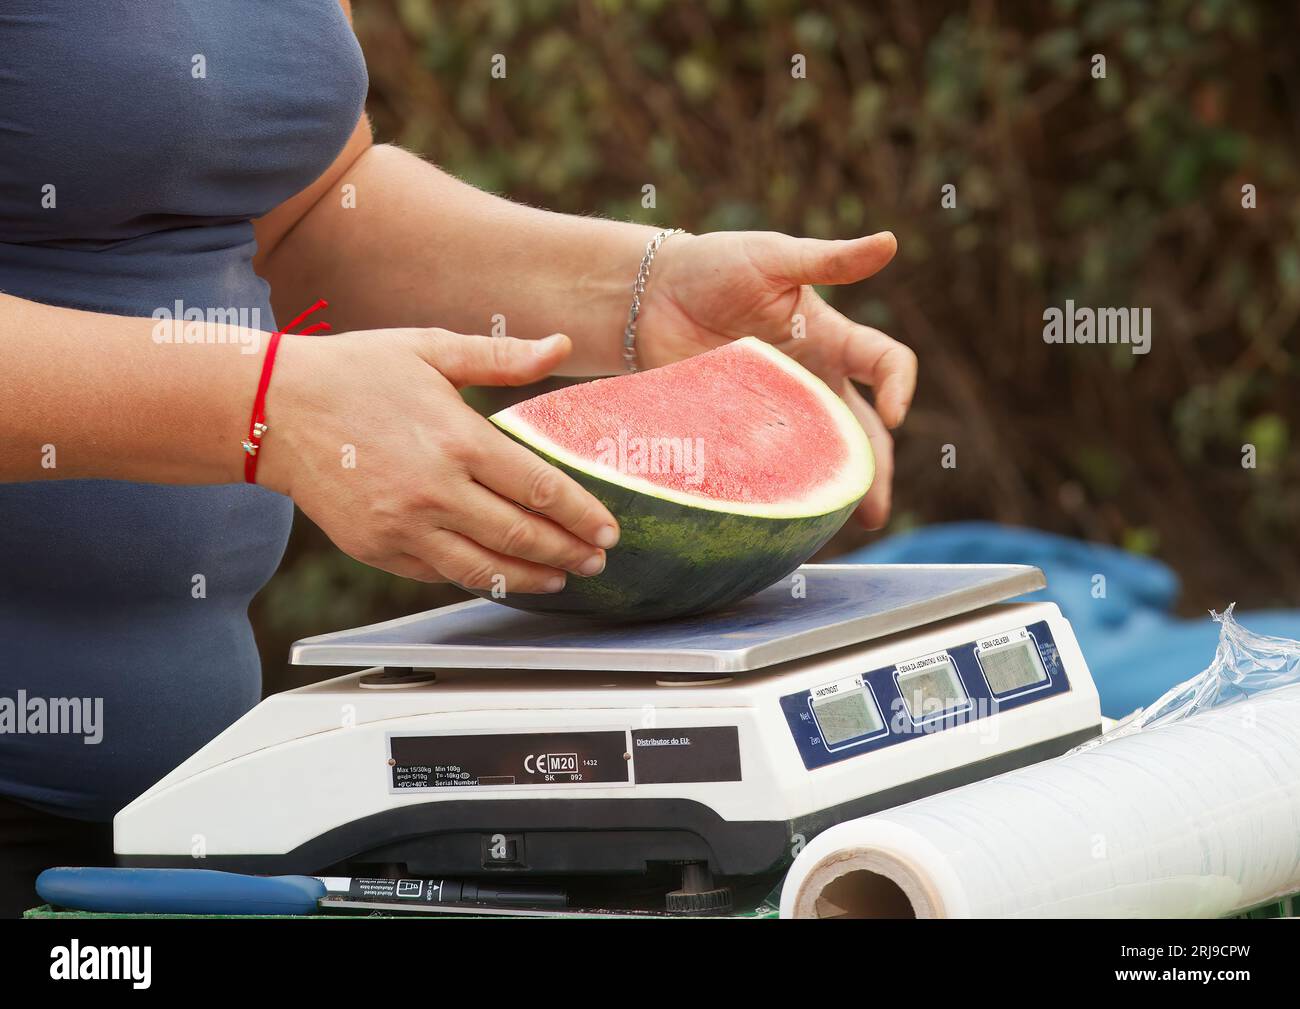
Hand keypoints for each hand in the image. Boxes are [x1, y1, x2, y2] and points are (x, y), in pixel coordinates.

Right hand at [258, 330, 619, 591]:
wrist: (273, 409)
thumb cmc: (356, 371)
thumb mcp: (432, 348)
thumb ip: (501, 357)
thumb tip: (559, 345)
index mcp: (458, 439)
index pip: (541, 489)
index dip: (582, 515)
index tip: (608, 530)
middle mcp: (435, 491)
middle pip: (522, 536)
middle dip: (569, 552)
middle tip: (597, 561)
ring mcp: (403, 526)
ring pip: (485, 568)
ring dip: (531, 578)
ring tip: (561, 579)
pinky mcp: (378, 548)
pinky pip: (440, 574)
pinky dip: (477, 578)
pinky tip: (500, 574)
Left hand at [636, 230, 913, 528]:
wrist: (649, 295)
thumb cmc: (717, 266)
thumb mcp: (773, 257)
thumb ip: (827, 260)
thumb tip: (890, 243)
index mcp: (830, 340)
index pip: (885, 365)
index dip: (899, 388)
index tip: (895, 413)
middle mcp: (812, 384)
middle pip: (860, 435)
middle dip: (874, 473)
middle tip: (873, 512)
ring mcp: (775, 414)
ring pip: (816, 463)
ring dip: (829, 496)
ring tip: (832, 530)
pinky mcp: (736, 434)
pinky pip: (761, 469)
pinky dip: (774, 495)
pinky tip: (776, 521)